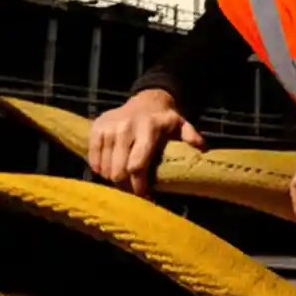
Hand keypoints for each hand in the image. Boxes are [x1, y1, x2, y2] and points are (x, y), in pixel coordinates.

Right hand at [88, 89, 204, 196]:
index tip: (145, 195)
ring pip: (105, 167)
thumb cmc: (164, 120)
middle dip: (126, 186)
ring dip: (114, 178)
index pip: (137, 164)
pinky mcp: (96, 128)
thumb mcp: (181, 125)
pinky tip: (110, 169)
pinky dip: (100, 168)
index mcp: (148, 128)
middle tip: (134, 190)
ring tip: (124, 179)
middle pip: (119, 170)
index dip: (139, 185)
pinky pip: (93, 158)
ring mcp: (109, 127)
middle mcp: (126, 127)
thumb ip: (190, 135)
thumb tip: (202, 148)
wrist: (145, 100)